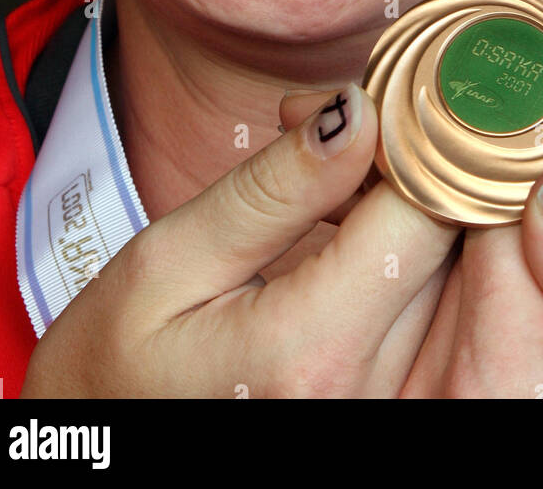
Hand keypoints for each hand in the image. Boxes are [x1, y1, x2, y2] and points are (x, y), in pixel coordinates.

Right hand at [20, 83, 460, 398]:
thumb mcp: (171, 258)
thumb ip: (274, 188)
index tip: (360, 98)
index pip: (423, 215)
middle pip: (444, 244)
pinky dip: (397, 253)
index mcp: (312, 350)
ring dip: (402, 208)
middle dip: (404, 166)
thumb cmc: (112, 361)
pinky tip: (343, 226)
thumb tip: (360, 110)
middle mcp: (365, 390)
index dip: (407, 139)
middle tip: (331, 126)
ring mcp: (380, 408)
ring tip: (327, 178)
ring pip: (443, 274)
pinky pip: (425, 312)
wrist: (98, 445)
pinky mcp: (382, 406)